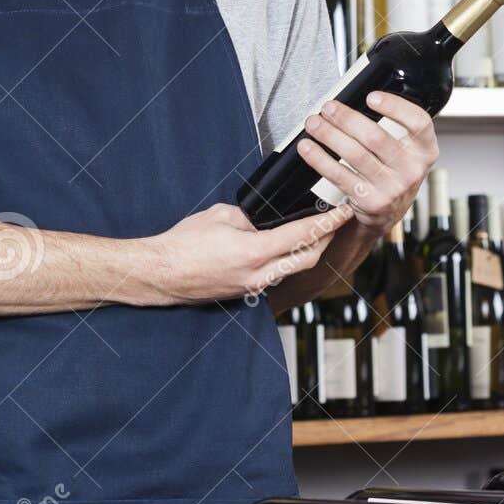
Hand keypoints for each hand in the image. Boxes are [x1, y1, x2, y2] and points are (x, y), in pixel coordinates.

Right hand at [149, 199, 354, 304]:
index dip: (327, 222)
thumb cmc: (183, 245)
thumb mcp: (220, 217)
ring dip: (309, 250)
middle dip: (326, 238)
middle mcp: (259, 274)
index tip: (342, 211)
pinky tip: (288, 249)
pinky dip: (289, 260)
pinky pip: (277, 275)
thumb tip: (263, 220)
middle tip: (335, 221)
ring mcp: (254, 287)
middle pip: (308, 257)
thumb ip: (249, 218)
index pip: (302, 235)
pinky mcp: (246, 292)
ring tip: (316, 232)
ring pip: (294, 268)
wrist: (161, 274)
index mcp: (254, 251)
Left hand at [296, 91, 437, 235]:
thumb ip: (392, 129)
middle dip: (346, 118)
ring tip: (314, 124)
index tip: (371, 97)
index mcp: (424, 151)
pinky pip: (339, 175)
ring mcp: (392, 188)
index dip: (395, 107)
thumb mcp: (405, 152)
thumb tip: (353, 102)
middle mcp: (412, 170)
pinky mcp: (371, 201)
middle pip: (376, 137)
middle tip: (328, 108)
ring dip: (329, 135)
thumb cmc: (393, 174)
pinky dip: (319, 158)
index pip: (418, 122)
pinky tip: (309, 148)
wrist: (388, 214)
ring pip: (354, 154)